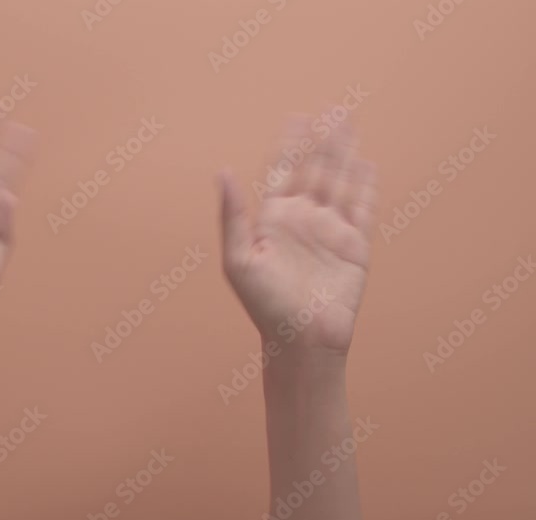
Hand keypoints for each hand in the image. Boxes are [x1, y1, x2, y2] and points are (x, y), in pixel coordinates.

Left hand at [218, 117, 376, 355]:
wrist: (302, 340)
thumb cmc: (264, 305)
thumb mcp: (239, 259)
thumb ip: (233, 215)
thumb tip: (222, 172)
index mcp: (273, 220)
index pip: (283, 172)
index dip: (290, 145)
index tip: (297, 117)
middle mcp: (302, 221)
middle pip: (315, 171)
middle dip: (323, 141)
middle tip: (333, 109)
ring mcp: (329, 232)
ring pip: (340, 183)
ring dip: (345, 155)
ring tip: (350, 124)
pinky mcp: (354, 247)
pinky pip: (362, 210)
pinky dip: (366, 187)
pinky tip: (368, 165)